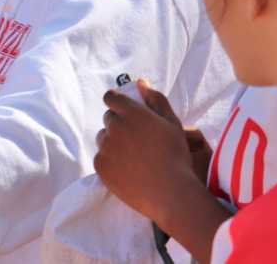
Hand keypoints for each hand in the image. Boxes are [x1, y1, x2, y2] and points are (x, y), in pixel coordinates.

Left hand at [93, 79, 205, 222]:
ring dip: (113, 141)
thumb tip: (140, 83)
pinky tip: (128, 168)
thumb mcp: (172, 123)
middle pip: (109, 118)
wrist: (170, 193)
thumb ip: (156, 100)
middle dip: (119, 123)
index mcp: (131, 113)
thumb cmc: (176, 156)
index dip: (116, 101)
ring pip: (104, 138)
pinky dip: (110, 160)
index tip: (123, 109)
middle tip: (137, 139)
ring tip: (134, 156)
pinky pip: (101, 157)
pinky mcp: (100, 166)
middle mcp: (114, 127)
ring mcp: (105, 147)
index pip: (111, 97)